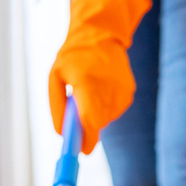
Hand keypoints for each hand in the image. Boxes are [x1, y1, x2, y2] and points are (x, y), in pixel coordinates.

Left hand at [48, 0, 151, 153]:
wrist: (102, 34)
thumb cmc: (73, 56)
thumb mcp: (55, 77)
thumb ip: (57, 106)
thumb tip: (62, 134)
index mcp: (87, 84)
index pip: (91, 121)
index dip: (86, 139)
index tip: (81, 151)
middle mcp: (108, 89)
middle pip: (99, 124)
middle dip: (87, 125)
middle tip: (77, 112)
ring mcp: (122, 91)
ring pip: (107, 118)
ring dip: (96, 113)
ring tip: (89, 90)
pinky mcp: (129, 92)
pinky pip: (115, 110)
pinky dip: (106, 106)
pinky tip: (101, 88)